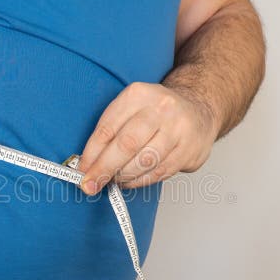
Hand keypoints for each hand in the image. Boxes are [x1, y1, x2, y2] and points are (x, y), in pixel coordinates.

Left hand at [78, 82, 218, 193]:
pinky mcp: (189, 149)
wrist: (199, 109)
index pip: (108, 128)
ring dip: (123, 176)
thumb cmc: (156, 112)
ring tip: (112, 181)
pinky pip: (159, 172)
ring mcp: (178, 129)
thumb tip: (87, 163)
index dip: (92, 154)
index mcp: (138, 95)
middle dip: (104, 169)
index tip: (81, 171)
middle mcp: (160, 109)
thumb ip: (110, 131)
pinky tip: (129, 181)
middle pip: (126, 145)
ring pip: (144, 161)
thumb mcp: (131, 108)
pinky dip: (139, 181)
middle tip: (90, 184)